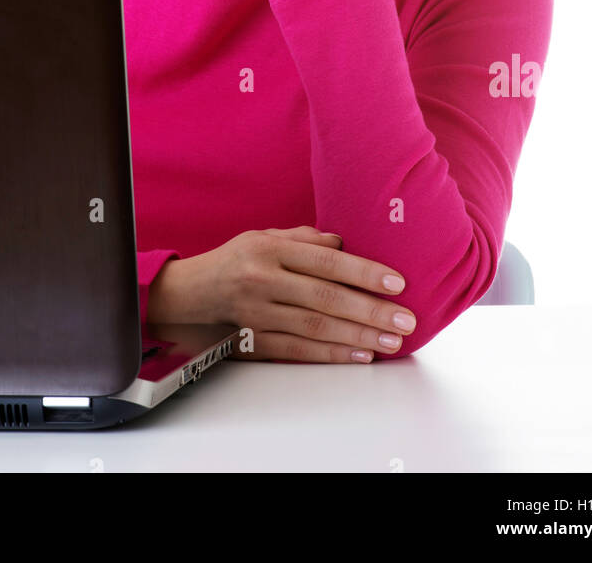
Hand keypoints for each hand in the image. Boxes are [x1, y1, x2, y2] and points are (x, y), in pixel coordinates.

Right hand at [147, 225, 414, 362]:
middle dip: (371, 311)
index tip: (397, 283)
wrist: (185, 294)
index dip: (363, 272)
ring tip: (391, 342)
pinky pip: (297, 351)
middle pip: (325, 298)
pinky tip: (359, 355)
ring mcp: (256, 314)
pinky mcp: (252, 342)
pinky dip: (331, 354)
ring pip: (315, 328)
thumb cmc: (233, 261)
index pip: (326, 261)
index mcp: (269, 249)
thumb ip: (304, 239)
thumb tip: (344, 244)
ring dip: (358, 336)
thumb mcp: (263, 236)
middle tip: (405, 321)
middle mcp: (263, 280)